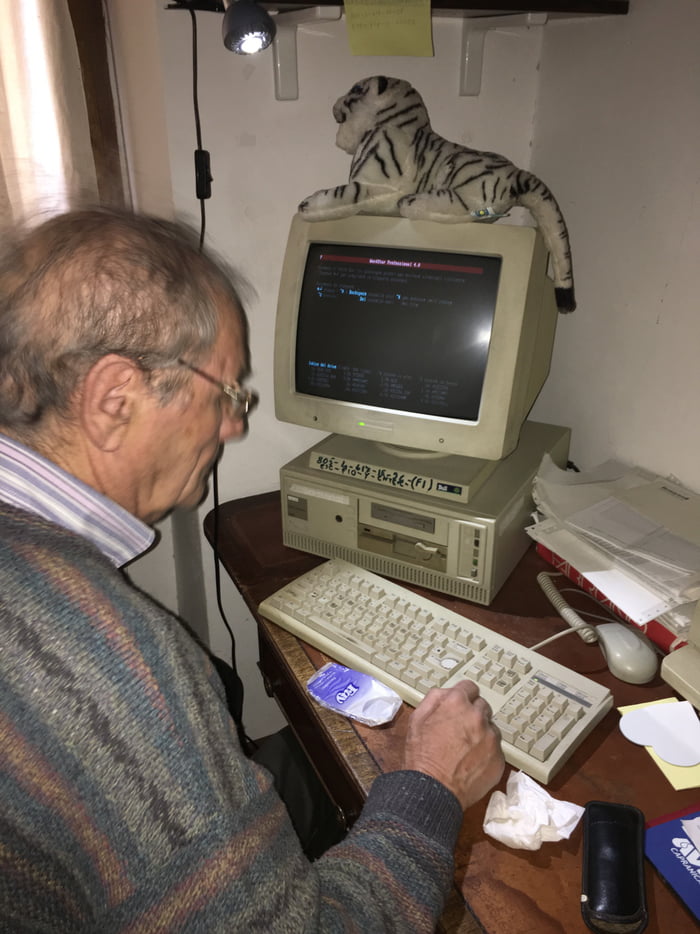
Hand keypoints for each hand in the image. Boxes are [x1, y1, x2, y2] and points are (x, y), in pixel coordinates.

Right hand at [403, 680, 503, 810]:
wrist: (435, 790)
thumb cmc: (422, 756)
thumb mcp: (417, 719)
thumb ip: (434, 698)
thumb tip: (446, 692)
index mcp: (457, 703)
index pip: (469, 687)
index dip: (463, 696)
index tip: (460, 705)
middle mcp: (478, 716)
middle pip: (482, 706)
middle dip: (472, 714)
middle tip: (460, 730)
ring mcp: (491, 738)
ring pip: (490, 728)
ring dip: (481, 734)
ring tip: (465, 750)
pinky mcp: (499, 758)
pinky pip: (496, 749)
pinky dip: (486, 753)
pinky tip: (471, 762)